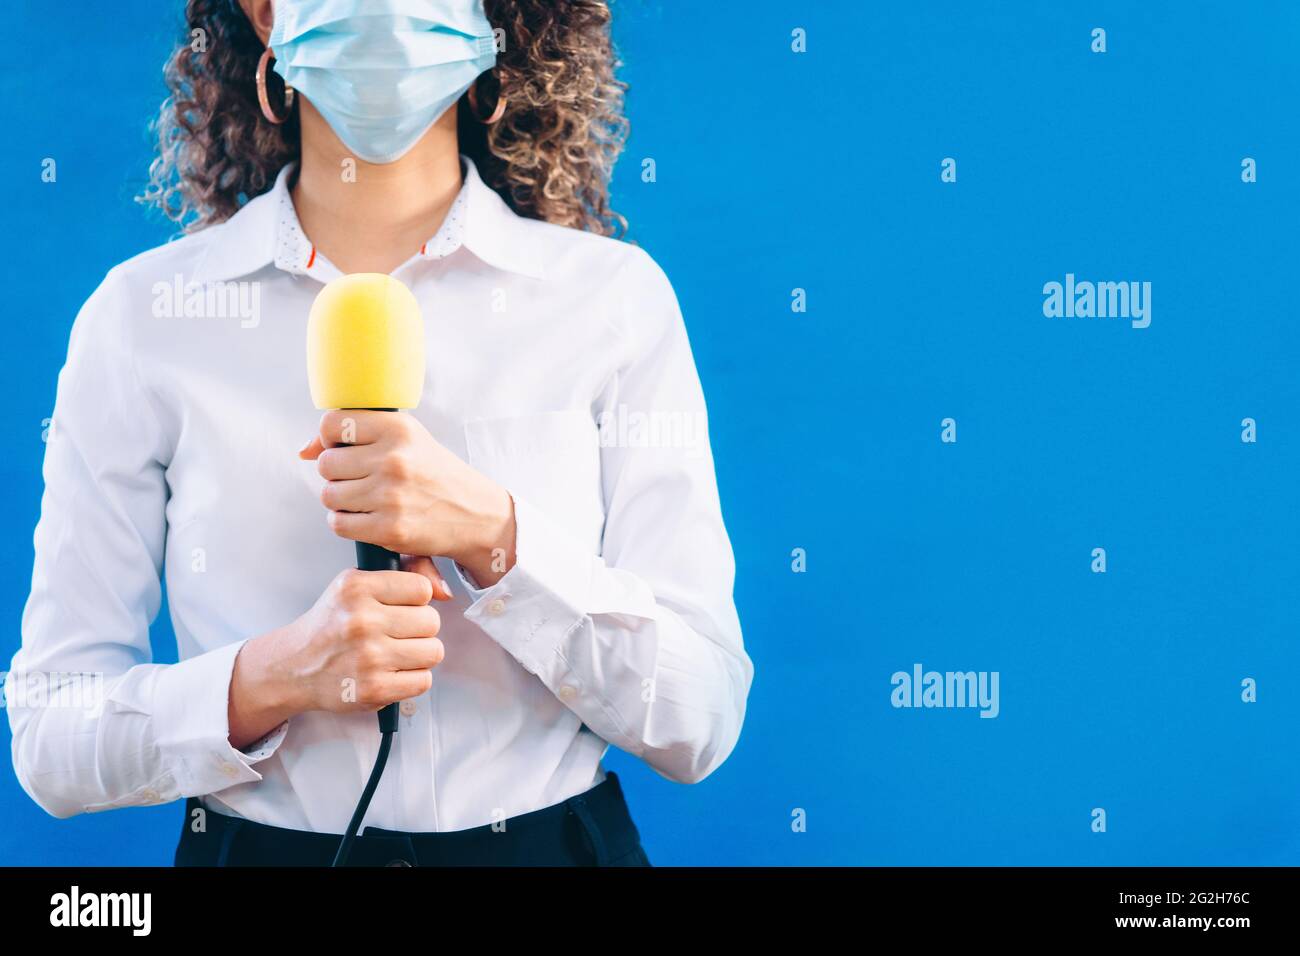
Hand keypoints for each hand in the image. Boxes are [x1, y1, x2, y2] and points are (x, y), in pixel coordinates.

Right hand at [229, 562, 448, 745]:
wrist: (294, 667)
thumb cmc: (332, 624)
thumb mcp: (355, 586)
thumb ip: (402, 576)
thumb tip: (445, 590)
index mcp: (356, 589)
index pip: (421, 589)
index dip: (416, 600)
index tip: (400, 607)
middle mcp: (361, 621)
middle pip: (432, 621)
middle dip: (419, 628)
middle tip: (397, 634)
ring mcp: (368, 658)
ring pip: (433, 651)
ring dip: (420, 655)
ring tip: (396, 653)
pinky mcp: (374, 690)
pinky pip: (424, 681)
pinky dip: (412, 679)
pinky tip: (392, 672)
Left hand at [300, 410, 516, 586]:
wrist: (475, 514)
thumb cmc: (435, 475)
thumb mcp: (406, 441)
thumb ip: (355, 437)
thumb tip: (304, 450)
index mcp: (398, 428)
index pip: (332, 423)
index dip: (331, 439)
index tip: (347, 450)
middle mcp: (394, 458)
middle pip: (326, 464)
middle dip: (337, 475)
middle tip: (363, 481)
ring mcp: (391, 494)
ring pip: (329, 495)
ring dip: (342, 502)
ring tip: (368, 501)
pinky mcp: (389, 528)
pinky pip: (339, 524)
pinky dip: (348, 524)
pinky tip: (369, 519)